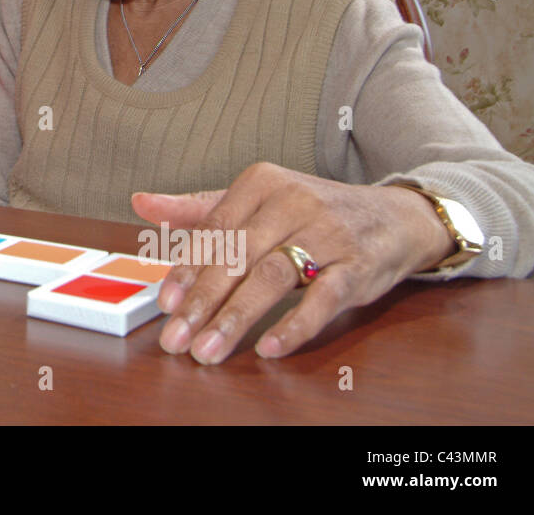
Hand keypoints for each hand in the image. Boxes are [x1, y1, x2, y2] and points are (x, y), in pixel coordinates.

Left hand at [130, 162, 455, 363]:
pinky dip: (295, 324)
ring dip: (237, 318)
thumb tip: (142, 203)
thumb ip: (199, 209)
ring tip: (209, 350)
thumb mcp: (256, 201)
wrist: (392, 217)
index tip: (166, 305)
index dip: (187, 270)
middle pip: (237, 256)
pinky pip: (324, 298)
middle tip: (177, 338)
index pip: (214, 230)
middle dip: (203, 302)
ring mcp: (328, 232)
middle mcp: (293, 201)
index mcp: (261, 183)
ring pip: (272, 277)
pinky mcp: (359, 264)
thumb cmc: (309, 213)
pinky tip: (269, 347)